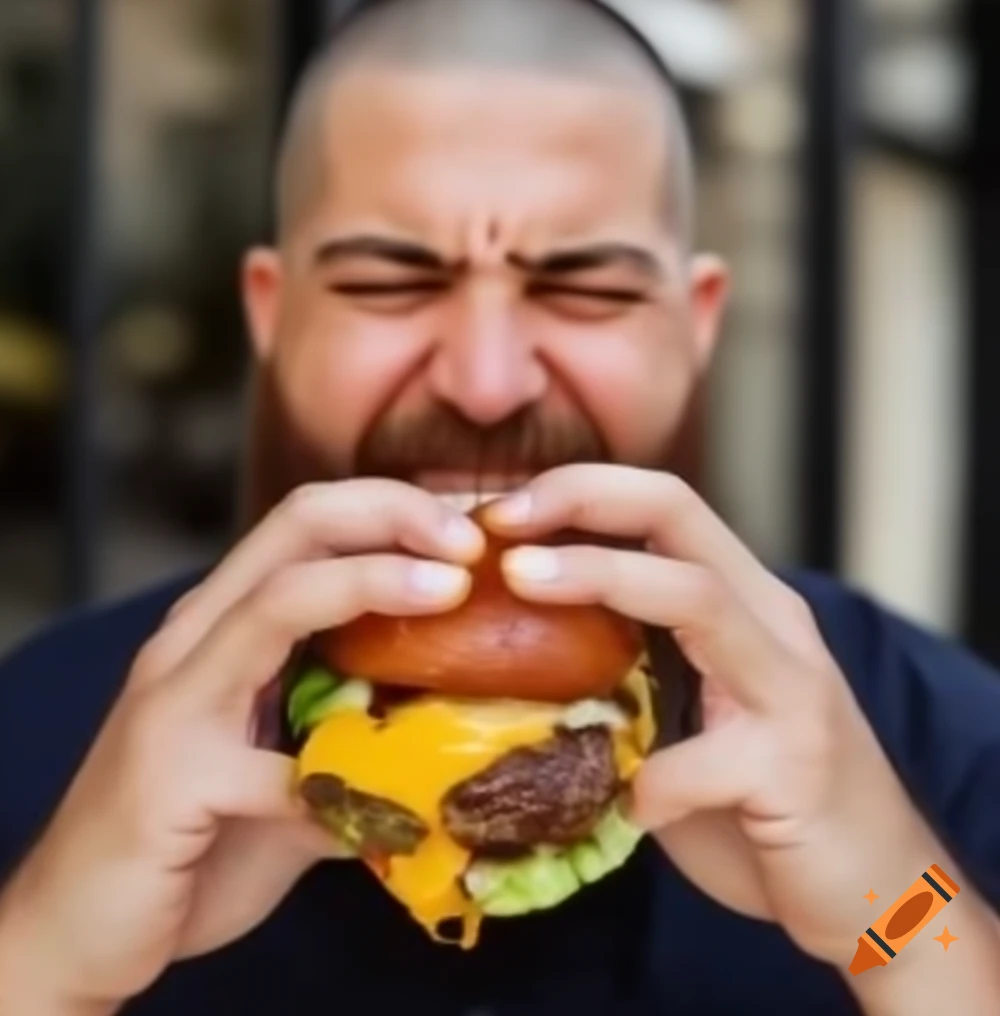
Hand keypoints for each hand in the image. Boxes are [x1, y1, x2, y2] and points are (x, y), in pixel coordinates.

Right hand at [0, 481, 482, 1010]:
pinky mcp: (166, 779)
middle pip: (294, 527)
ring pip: (276, 604)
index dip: (392, 509)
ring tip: (448, 590)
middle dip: (391, 515)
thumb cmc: (196, 837)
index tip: (469, 532)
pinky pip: (271, 769)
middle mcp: (195, 641)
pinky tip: (392, 820)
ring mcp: (174, 702)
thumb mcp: (293, 768)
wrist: (76, 924)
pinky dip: (341, 784)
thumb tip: (460, 735)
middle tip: (469, 541)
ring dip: (371, 584)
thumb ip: (359, 741)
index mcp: (225, 624)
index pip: (308, 524)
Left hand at [486, 465, 958, 967]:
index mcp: (744, 602)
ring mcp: (791, 689)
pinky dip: (645, 782)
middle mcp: (773, 624)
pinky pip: (702, 762)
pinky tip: (623, 807)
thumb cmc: (759, 795)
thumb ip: (632, 671)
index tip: (503, 513)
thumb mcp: (695, 709)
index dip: (583, 491)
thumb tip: (514, 655)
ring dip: (602, 578)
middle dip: (582, 502)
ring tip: (523, 583)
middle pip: (679, 517)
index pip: (667, 504)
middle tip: (501, 526)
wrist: (877, 886)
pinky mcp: (796, 767)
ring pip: (697, 598)